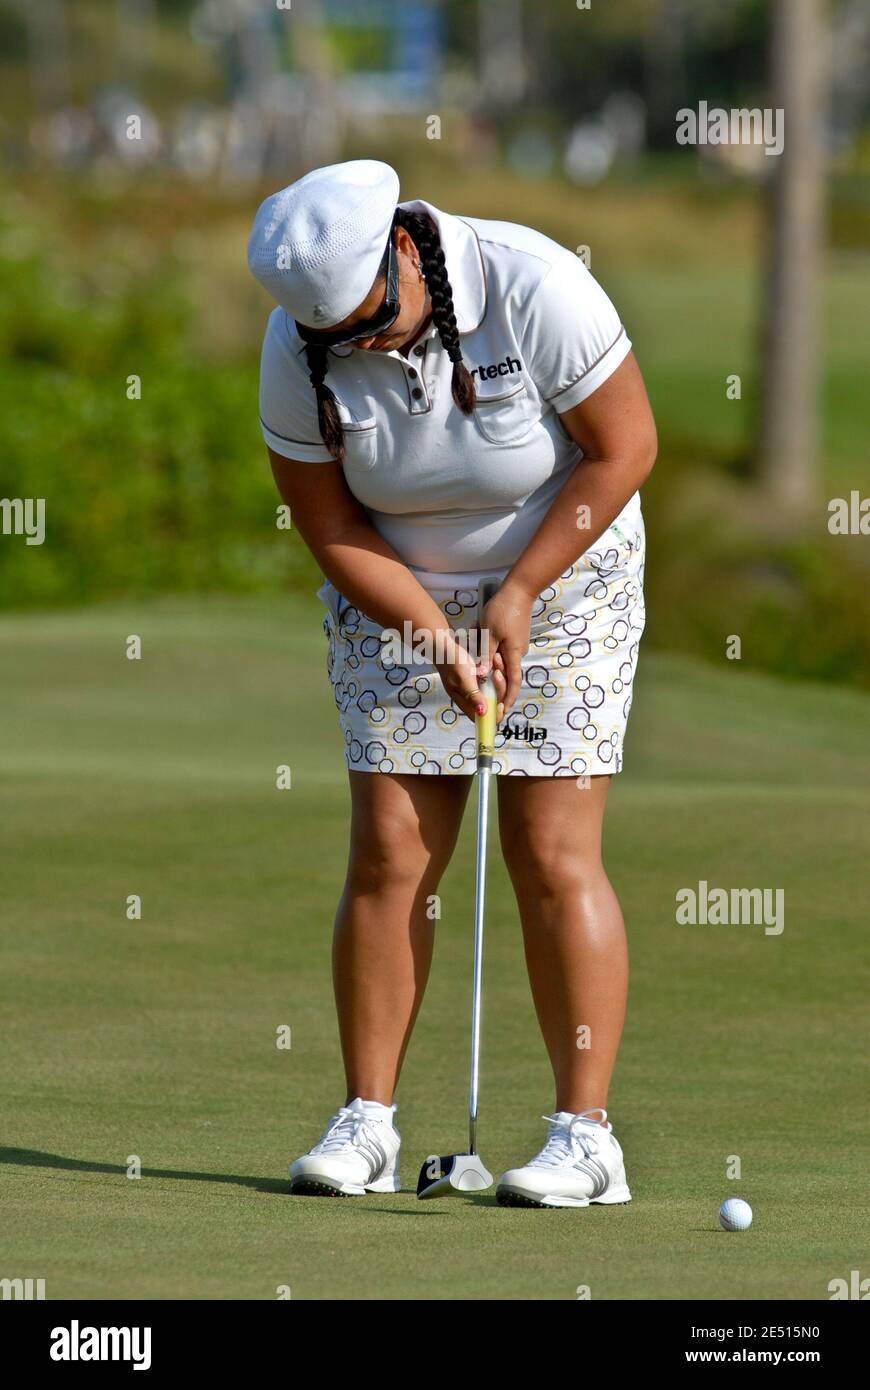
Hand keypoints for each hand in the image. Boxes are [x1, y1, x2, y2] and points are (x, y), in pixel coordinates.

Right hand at [434, 630, 492, 723]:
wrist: (444, 645)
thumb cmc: (451, 661)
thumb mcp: (463, 678)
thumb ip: (472, 695)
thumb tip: (483, 712)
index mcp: (465, 702)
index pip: (482, 719)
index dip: (494, 715)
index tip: (500, 702)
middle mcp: (471, 698)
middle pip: (493, 704)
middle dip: (499, 689)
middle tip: (497, 673)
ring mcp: (475, 688)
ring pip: (495, 691)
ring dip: (499, 679)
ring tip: (497, 663)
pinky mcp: (477, 679)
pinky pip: (492, 681)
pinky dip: (496, 672)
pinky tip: (496, 661)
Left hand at [477, 579, 532, 719]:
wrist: (518, 589)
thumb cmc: (503, 610)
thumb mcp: (489, 633)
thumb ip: (485, 655)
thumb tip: (482, 675)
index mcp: (513, 654)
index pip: (512, 683)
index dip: (508, 698)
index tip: (502, 710)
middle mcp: (517, 652)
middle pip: (502, 671)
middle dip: (489, 669)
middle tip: (477, 661)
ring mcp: (515, 644)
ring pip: (497, 656)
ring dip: (484, 649)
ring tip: (475, 632)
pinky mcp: (511, 636)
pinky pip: (497, 646)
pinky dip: (486, 642)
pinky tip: (477, 628)